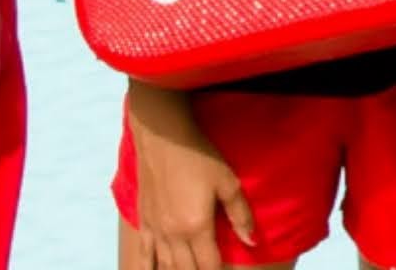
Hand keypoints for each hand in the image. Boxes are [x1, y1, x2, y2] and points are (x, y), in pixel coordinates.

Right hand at [124, 83, 254, 269]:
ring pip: (165, 267)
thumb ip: (240, 215)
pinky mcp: (143, 223)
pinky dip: (148, 269)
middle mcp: (173, 235)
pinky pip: (143, 256)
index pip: (209, 265)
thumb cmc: (200, 157)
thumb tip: (252, 242)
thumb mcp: (228, 182)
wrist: (164, 139)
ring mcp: (155, 231)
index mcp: (196, 227)